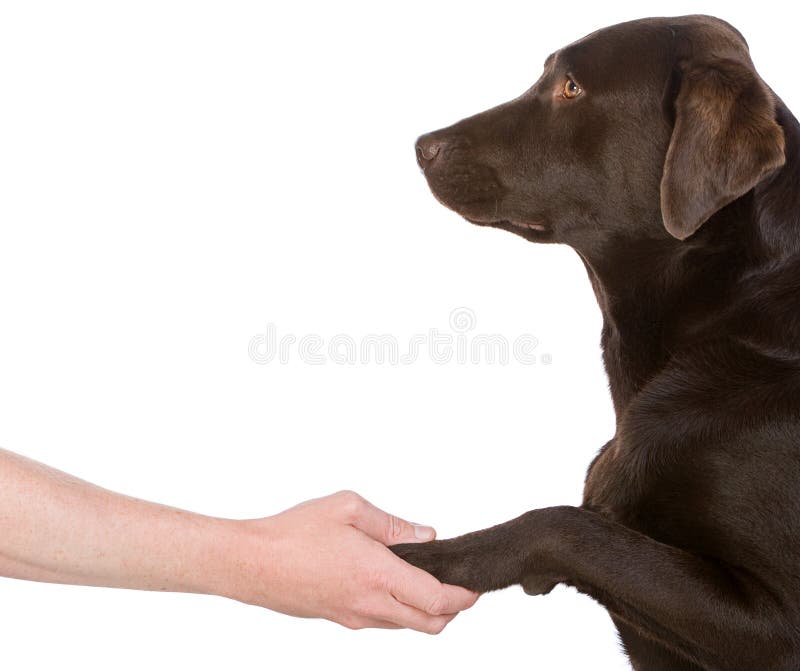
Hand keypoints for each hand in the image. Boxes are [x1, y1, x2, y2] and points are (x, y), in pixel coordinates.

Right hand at [223, 490, 478, 632]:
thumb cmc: (293, 532)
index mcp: (377, 575)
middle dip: (454, 610)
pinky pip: (382, 623)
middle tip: (461, 588)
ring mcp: (353, 617)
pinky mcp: (339, 620)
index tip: (476, 587)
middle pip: (429, 624)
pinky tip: (394, 586)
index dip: (464, 597)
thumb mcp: (348, 509)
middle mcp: (369, 605)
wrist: (250, 564)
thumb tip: (425, 536)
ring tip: (429, 582)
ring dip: (427, 612)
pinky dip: (401, 612)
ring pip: (406, 627)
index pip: (437, 600)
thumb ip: (392, 524)